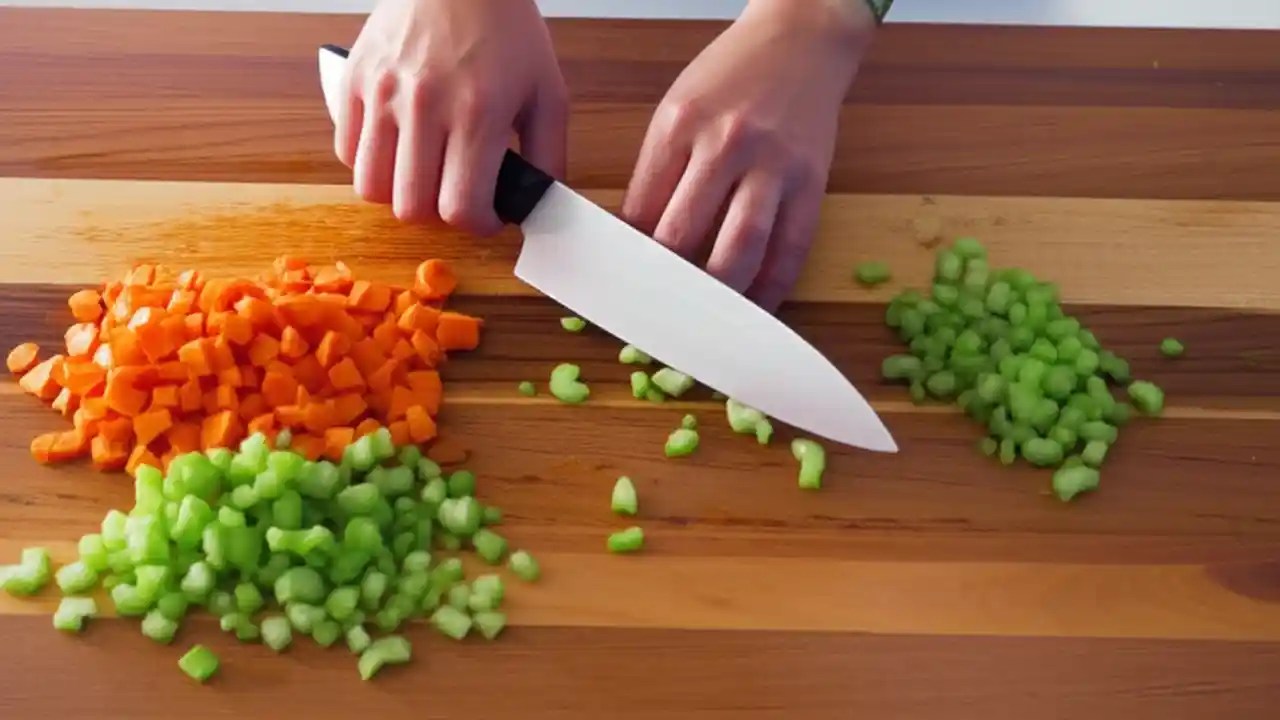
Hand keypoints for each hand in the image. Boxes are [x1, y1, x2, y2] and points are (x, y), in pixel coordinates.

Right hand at [336, 0, 567, 234]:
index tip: (486, 214)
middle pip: (410, 207)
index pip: (459, 206)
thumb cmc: (506, 30)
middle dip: (437, 215)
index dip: (476, 224)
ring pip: (370, 187)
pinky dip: (370, 162)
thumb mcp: (548, 92)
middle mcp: (424, 105)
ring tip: (422, 175)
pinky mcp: (353, 80)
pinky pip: (347, 150)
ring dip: (399, 193)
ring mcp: (382, 93)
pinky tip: (398, 148)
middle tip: (454, 195)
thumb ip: (549, 157)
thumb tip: (537, 204)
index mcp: (477, 113)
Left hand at [621, 0, 873, 310]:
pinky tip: (758, 308)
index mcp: (679, 125)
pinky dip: (774, 286)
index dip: (629, 258)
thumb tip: (636, 240)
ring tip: (704, 323)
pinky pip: (792, 246)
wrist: (801, 38)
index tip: (622, 291)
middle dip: (665, 285)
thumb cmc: (730, 76)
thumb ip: (656, 172)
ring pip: (742, 246)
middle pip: (685, 234)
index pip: (642, 210)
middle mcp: (725, 144)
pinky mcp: (813, 180)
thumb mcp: (677, 109)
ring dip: (719, 294)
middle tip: (655, 319)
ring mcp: (774, 164)